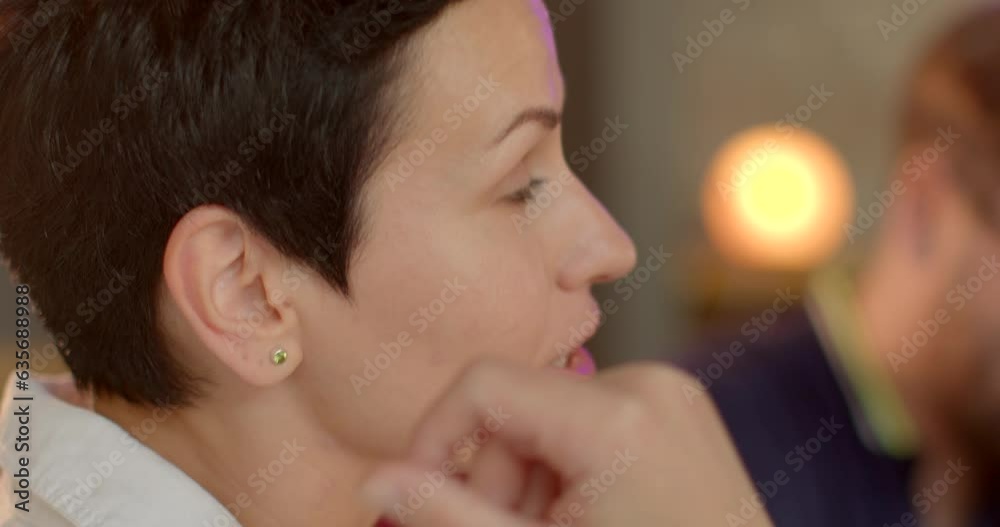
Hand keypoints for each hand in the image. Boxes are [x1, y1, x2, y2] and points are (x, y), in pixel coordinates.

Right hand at [362, 359, 772, 526]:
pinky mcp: (682, 411)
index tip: (417, 493)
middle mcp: (652, 386)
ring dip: (532, 482)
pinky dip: (572, 472)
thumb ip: (449, 515)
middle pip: (519, 407)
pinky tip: (590, 520)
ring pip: (552, 418)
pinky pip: (594, 423)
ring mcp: (674, 395)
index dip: (435, 437)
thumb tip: (375, 481)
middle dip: (496, 479)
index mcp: (618, 416)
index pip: (484, 385)